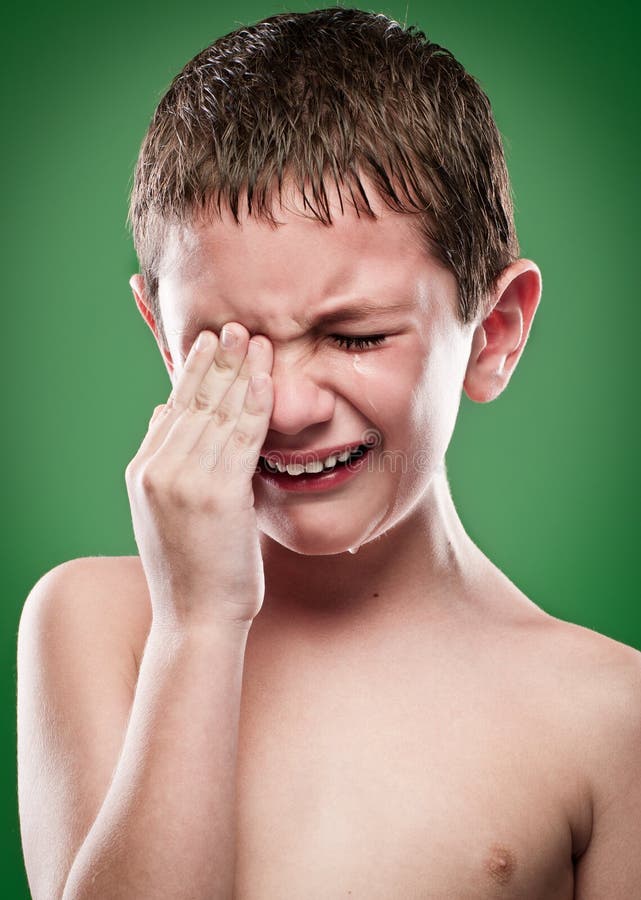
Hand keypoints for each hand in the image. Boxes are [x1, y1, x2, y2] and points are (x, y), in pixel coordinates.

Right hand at [125, 324, 272, 628]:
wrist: (196, 618)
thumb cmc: (191, 567)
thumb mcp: (165, 508)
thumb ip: (168, 459)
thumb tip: (165, 411)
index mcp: (144, 470)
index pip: (173, 408)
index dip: (194, 371)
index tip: (210, 342)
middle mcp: (158, 469)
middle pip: (194, 402)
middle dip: (217, 361)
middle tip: (234, 326)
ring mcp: (185, 480)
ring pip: (219, 414)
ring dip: (240, 372)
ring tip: (255, 339)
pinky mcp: (217, 494)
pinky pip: (242, 439)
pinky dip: (256, 406)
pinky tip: (267, 379)